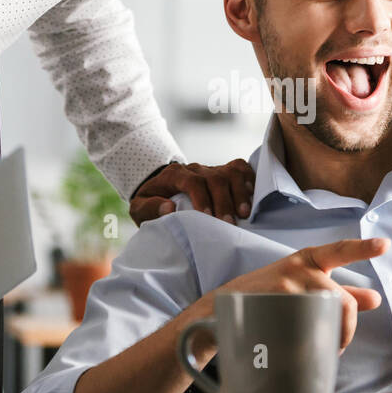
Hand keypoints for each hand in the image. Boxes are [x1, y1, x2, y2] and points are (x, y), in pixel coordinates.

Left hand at [129, 159, 255, 225]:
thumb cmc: (152, 202)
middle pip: (215, 178)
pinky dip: (248, 180)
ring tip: (244, 213)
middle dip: (224, 201)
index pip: (192, 181)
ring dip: (240, 192)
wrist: (160, 190)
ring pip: (230, 172)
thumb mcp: (139, 208)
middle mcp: (194, 168)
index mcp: (173, 175)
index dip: (201, 198)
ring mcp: (211, 168)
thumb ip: (150, 208)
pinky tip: (252, 197)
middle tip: (229, 223)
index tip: (207, 217)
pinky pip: (240, 168)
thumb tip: (169, 207)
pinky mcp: (223, 171)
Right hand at [212, 237, 388, 351]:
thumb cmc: (269, 294)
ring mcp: (285, 287)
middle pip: (343, 300)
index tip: (385, 244)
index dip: (363, 247)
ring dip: (331, 339)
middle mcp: (299, 268)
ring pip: (326, 317)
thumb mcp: (305, 284)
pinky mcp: (273, 307)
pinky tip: (304, 351)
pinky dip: (311, 346)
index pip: (340, 250)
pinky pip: (306, 331)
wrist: (220, 309)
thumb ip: (341, 291)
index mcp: (309, 259)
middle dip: (348, 328)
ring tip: (324, 350)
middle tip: (341, 345)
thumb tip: (375, 298)